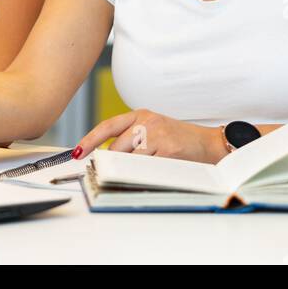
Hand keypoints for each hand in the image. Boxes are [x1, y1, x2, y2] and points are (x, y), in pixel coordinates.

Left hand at [74, 109, 225, 162]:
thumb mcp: (154, 130)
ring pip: (129, 159)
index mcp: (140, 114)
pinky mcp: (166, 149)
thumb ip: (131, 138)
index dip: (89, 140)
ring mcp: (157, 134)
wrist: (210, 144)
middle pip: (116, 148)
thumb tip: (106, 157)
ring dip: (132, 169)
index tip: (77, 152)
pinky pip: (145, 167)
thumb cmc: (180, 140)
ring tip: (148, 167)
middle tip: (121, 171)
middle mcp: (147, 121)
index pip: (108, 126)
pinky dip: (146, 174)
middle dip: (115, 163)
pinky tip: (158, 169)